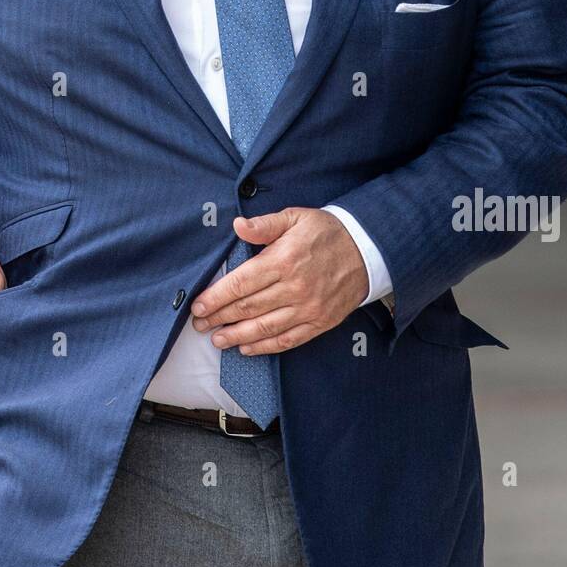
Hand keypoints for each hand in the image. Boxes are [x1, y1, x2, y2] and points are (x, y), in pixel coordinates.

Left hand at [190, 207, 369, 353]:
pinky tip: (247, 349)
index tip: (198, 306)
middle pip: (248, 308)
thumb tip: (238, 225)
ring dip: (237, 337)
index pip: (241, 283)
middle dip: (219, 318)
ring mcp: (308, 308)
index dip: (217, 297)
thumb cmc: (326, 231)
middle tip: (199, 325)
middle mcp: (295, 288)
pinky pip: (288, 340)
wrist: (367, 249)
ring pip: (265, 328)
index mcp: (284, 260)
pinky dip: (265, 347)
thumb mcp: (295, 217)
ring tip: (217, 340)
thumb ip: (265, 224)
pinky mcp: (320, 322)